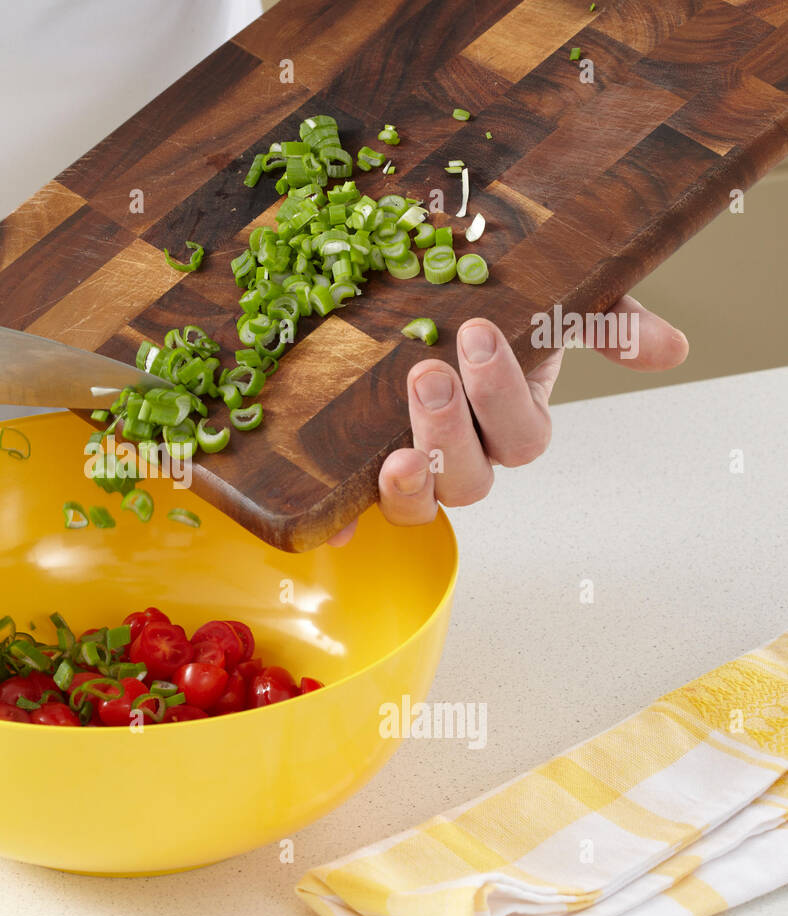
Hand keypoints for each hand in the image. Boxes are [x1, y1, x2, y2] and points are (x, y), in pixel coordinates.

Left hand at [330, 294, 687, 542]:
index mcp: (513, 422)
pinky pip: (361, 510)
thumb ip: (607, 321)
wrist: (423, 307)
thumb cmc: (493, 313)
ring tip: (394, 451)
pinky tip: (338, 518)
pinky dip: (350, 518)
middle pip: (473, 479)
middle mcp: (470, 456)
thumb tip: (672, 349)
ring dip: (412, 485)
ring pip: (425, 502)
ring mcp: (418, 468)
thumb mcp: (554, 303)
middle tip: (427, 374)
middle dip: (451, 431)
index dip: (502, 394)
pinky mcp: (366, 473)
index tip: (476, 334)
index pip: (522, 432)